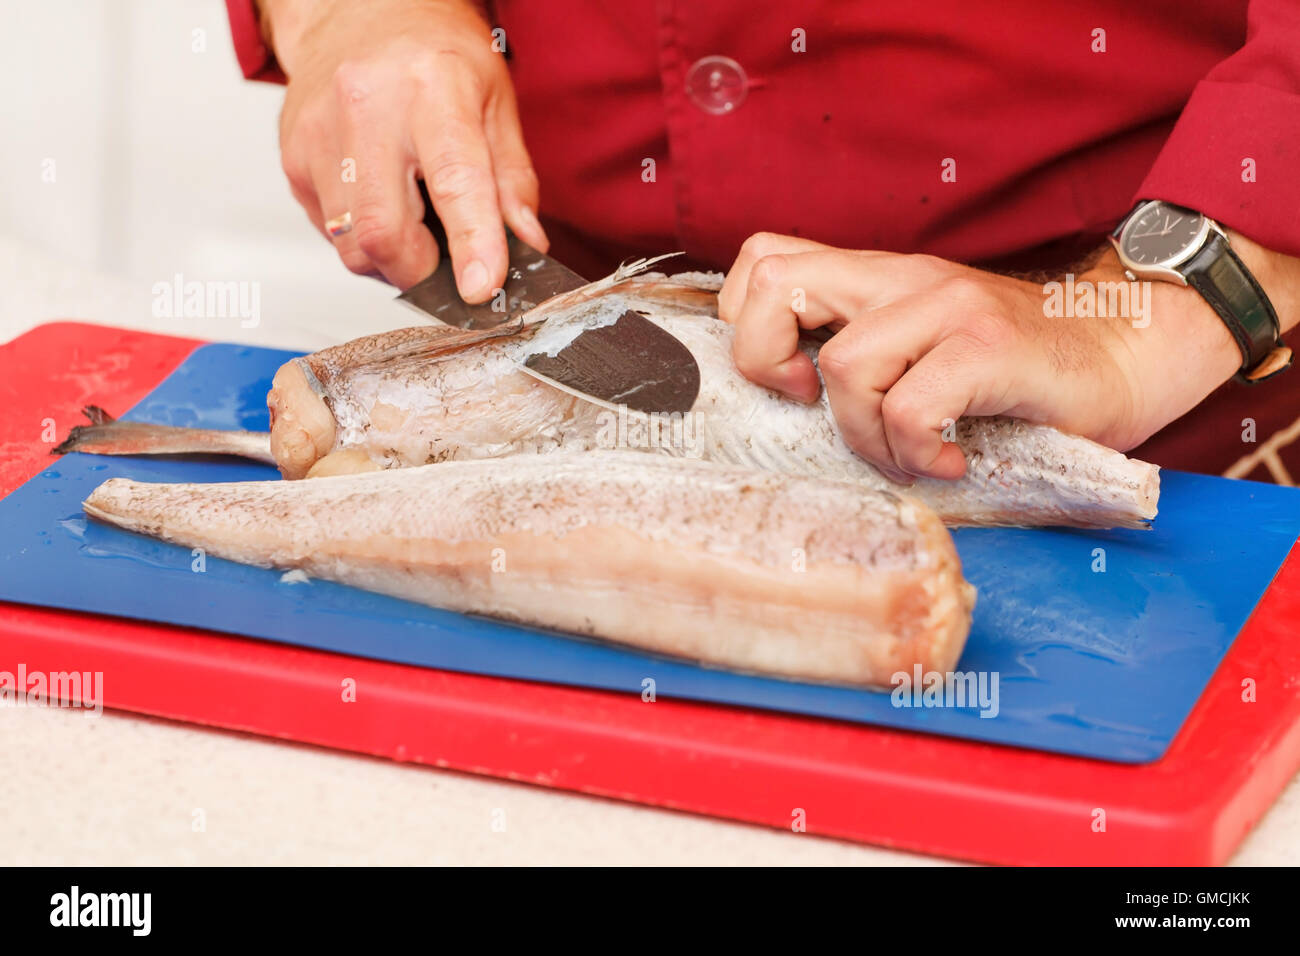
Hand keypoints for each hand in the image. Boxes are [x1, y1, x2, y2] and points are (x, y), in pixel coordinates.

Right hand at [263, 0, 546, 295]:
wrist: (358, 10)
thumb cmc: (433, 53)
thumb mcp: (495, 101)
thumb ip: (513, 181)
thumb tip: (526, 247)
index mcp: (433, 88)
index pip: (454, 182)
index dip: (471, 245)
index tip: (482, 289)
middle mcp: (366, 107)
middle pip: (385, 233)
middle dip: (423, 273)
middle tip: (448, 265)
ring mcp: (319, 133)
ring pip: (352, 246)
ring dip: (392, 260)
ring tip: (414, 223)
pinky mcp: (292, 158)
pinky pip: (331, 232)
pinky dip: (363, 239)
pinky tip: (382, 202)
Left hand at [718, 233, 1247, 482]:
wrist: (1131, 352)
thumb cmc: (1021, 371)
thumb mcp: (925, 349)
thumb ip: (866, 354)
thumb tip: (786, 403)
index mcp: (878, 279)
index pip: (765, 261)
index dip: (748, 325)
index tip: (790, 382)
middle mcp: (903, 279)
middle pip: (776, 284)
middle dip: (766, 364)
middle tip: (815, 408)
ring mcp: (949, 306)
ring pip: (843, 363)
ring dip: (864, 434)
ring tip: (910, 451)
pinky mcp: (992, 347)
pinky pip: (911, 407)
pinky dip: (917, 452)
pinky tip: (949, 459)